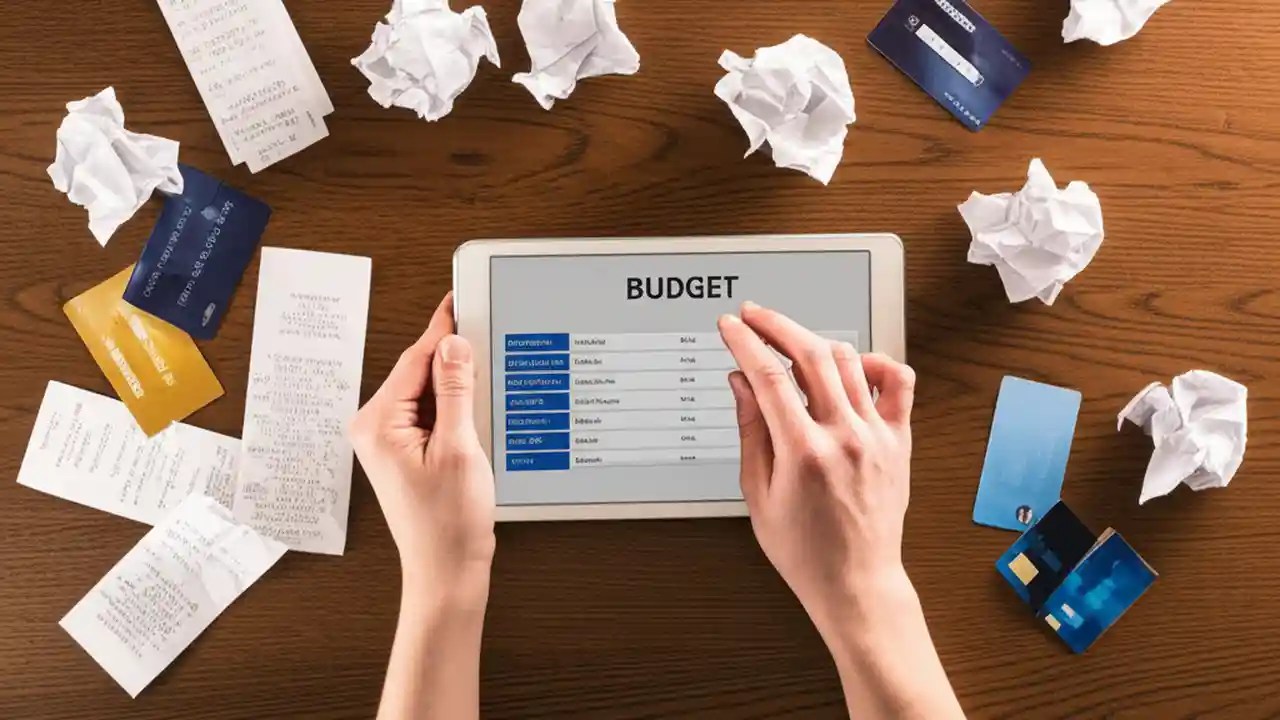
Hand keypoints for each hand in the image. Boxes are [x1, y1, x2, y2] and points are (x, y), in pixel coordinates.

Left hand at [350, 293, 494, 599]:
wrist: (447, 571)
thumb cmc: (448, 524)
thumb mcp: (459, 448)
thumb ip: (454, 391)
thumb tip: (453, 343)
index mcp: (378, 422)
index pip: (415, 359)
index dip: (443, 328)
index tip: (459, 299)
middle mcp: (375, 428)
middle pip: (420, 371)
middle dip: (454, 355)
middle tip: (485, 326)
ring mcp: (389, 440)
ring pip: (428, 391)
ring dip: (457, 382)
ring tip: (486, 369)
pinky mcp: (406, 450)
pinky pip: (432, 411)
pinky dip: (455, 404)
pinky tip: (476, 403)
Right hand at [718, 302, 917, 633]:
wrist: (857, 582)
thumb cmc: (805, 551)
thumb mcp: (759, 494)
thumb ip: (751, 431)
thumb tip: (741, 382)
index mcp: (804, 454)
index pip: (770, 377)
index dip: (746, 342)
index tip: (731, 327)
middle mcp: (845, 437)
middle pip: (810, 355)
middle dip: (777, 325)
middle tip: (755, 315)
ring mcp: (877, 436)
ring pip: (849, 360)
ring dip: (815, 340)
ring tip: (792, 342)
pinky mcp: (898, 439)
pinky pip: (897, 382)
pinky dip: (874, 362)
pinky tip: (851, 365)